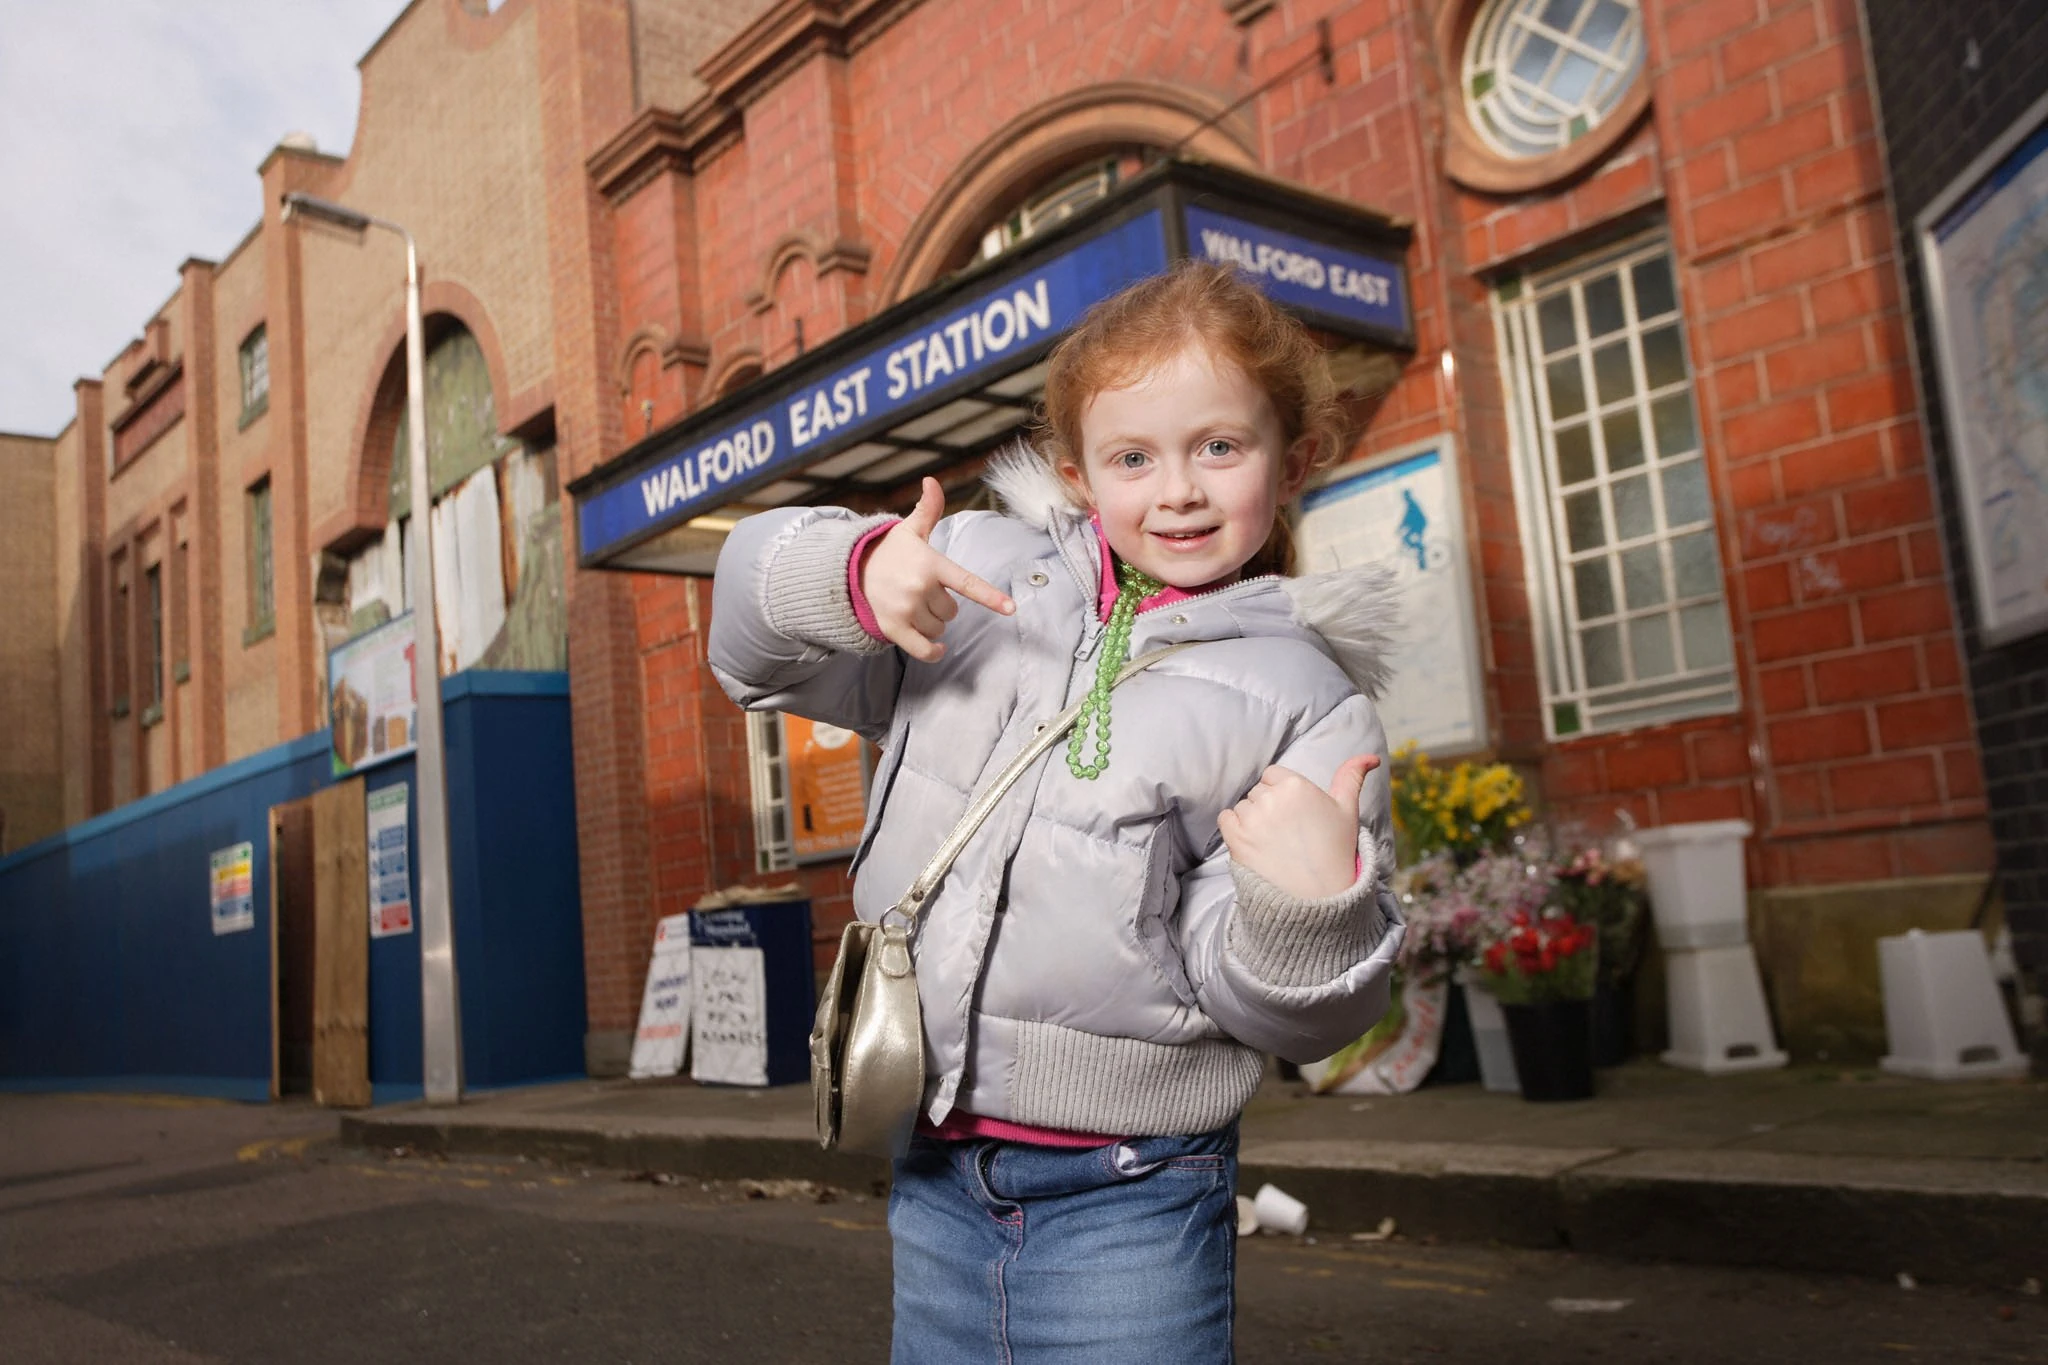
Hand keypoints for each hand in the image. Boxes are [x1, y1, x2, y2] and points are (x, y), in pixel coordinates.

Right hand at [860, 477, 1014, 661]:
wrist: (851, 572)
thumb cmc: (890, 552)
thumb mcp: (910, 529)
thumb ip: (928, 509)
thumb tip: (931, 481)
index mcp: (930, 564)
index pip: (966, 582)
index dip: (990, 596)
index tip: (1011, 608)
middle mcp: (919, 588)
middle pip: (952, 611)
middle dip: (943, 604)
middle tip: (924, 592)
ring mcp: (906, 610)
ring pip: (939, 628)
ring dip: (933, 622)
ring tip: (915, 606)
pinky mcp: (893, 628)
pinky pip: (923, 649)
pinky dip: (933, 651)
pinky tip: (937, 648)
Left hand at [1217, 754, 1379, 899]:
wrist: (1320, 894)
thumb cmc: (1336, 850)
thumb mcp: (1347, 810)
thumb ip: (1352, 777)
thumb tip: (1371, 756)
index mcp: (1296, 785)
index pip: (1272, 775)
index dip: (1281, 794)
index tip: (1294, 815)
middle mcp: (1272, 798)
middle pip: (1258, 791)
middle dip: (1268, 807)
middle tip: (1288, 833)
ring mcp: (1252, 819)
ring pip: (1243, 807)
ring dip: (1252, 820)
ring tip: (1275, 842)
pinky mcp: (1237, 839)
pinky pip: (1225, 819)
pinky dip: (1234, 828)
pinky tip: (1255, 843)